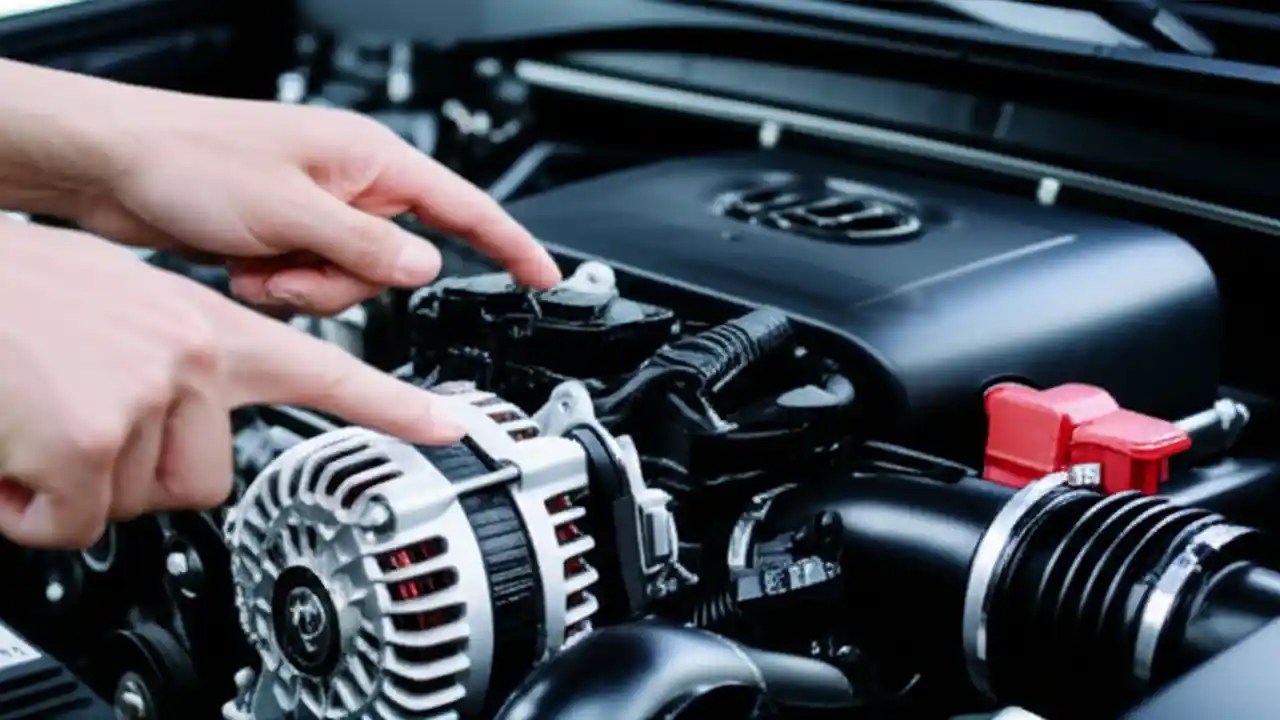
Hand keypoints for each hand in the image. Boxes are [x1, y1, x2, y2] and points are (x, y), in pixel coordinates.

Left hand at [0, 61, 559, 314]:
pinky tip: (243, 266)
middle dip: (346, 283)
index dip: (512, 245)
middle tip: (292, 266)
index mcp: (369, 160)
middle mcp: (352, 186)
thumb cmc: (190, 160)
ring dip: (305, 289)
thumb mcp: (289, 210)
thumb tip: (425, 267)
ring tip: (257, 264)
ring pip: (354, 284)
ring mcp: (319, 214)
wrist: (112, 168)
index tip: (544, 277)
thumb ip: (367, 245)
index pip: (465, 207)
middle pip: (398, 263)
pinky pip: (313, 285)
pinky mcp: (289, 237)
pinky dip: (280, 288)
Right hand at [0, 220, 464, 547]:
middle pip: (203, 482)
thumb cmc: (23, 297)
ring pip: (135, 506)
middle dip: (138, 477)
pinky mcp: (90, 434)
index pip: (327, 371)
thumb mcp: (129, 313)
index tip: (450, 428)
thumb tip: (192, 424)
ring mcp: (146, 395)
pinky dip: (26, 507)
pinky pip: (70, 522)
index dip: (393, 408)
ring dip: (80, 487)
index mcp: (212, 328)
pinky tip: (9, 448)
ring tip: (42, 416)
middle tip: (82, 419)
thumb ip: (183, 368)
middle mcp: (192, 357)